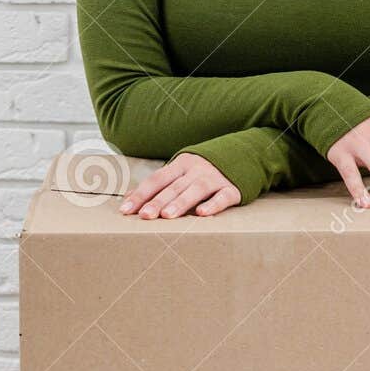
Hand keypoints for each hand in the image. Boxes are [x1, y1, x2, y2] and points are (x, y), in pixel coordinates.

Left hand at [118, 153, 241, 219]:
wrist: (243, 155)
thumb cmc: (203, 169)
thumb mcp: (181, 171)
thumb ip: (158, 185)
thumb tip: (127, 199)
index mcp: (180, 164)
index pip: (156, 179)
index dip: (141, 194)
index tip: (126, 209)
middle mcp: (196, 169)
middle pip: (173, 186)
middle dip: (158, 201)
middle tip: (145, 215)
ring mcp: (215, 178)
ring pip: (195, 190)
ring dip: (181, 202)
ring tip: (168, 216)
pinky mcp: (232, 188)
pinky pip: (222, 197)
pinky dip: (213, 205)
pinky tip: (202, 214)